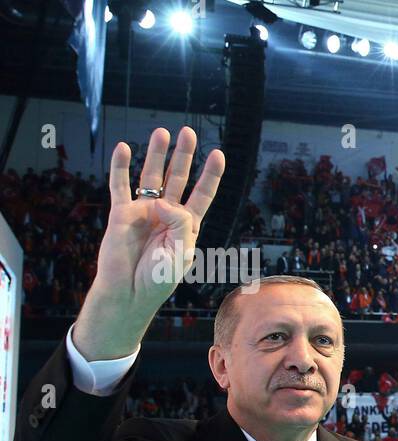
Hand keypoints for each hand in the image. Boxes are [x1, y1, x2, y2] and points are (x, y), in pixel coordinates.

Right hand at [74, 127, 224, 360]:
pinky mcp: (121, 214)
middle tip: (189, 132)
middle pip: (178, 178)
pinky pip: (121, 186)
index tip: (218, 154)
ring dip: (156, 155)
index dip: (210, 175)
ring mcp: (143, 212)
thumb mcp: (180, 253)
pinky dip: (121, 167)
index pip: (202, 194)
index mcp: (186, 225)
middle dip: (184, 156)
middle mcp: (166, 214)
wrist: (129, 292)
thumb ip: (179, 225)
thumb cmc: (158, 279)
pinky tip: (124, 148)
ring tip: (162, 132)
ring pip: (151, 177)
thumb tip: (163, 201)